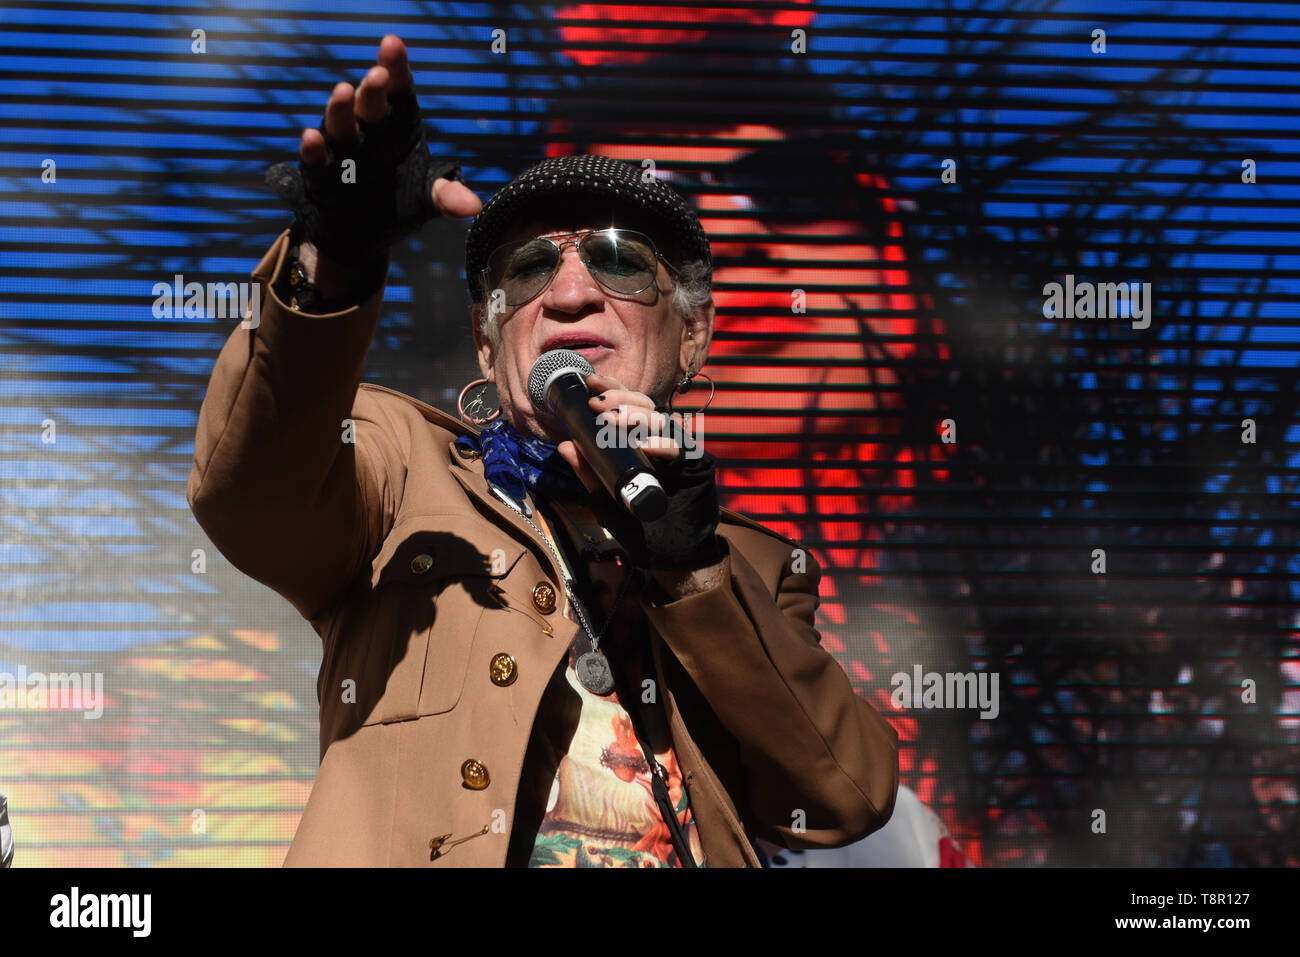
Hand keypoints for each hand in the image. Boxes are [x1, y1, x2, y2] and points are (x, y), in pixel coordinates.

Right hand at [267, 34, 481, 263]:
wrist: (360, 236)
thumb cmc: (396, 202)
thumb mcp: (424, 198)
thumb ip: (446, 196)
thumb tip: (473, 208)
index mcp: (396, 128)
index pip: (397, 92)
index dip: (396, 69)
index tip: (393, 44)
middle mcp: (367, 133)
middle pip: (369, 106)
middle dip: (373, 89)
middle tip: (379, 74)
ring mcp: (341, 152)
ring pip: (340, 126)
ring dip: (341, 109)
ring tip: (343, 91)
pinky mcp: (319, 177)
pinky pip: (316, 161)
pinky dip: (314, 150)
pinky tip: (312, 137)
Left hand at [556, 374, 724, 572]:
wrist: (674, 558)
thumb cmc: (643, 530)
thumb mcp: (607, 501)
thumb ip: (589, 474)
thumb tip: (564, 445)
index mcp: (641, 444)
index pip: (629, 407)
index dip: (612, 390)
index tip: (590, 382)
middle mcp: (661, 443)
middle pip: (646, 406)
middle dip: (621, 399)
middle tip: (598, 404)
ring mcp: (680, 454)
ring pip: (663, 420)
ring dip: (638, 416)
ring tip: (612, 420)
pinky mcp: (696, 467)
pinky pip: (682, 449)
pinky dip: (664, 445)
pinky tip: (646, 445)